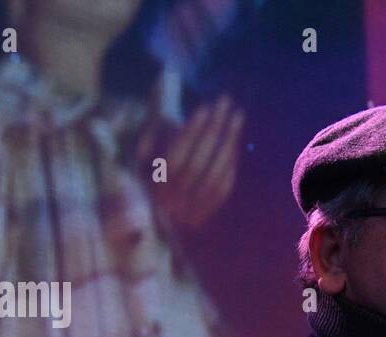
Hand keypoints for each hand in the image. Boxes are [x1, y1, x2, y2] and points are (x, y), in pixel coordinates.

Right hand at [138, 94, 244, 230]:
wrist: (154, 199)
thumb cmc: (153, 154)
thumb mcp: (150, 132)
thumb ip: (159, 107)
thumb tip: (168, 71)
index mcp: (148, 181)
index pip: (175, 156)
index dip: (191, 132)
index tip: (205, 107)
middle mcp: (167, 201)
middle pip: (197, 164)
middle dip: (214, 130)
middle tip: (226, 102)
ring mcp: (186, 212)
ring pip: (213, 176)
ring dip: (228, 144)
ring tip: (236, 115)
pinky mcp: (202, 216)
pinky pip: (222, 189)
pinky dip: (230, 164)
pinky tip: (235, 141)